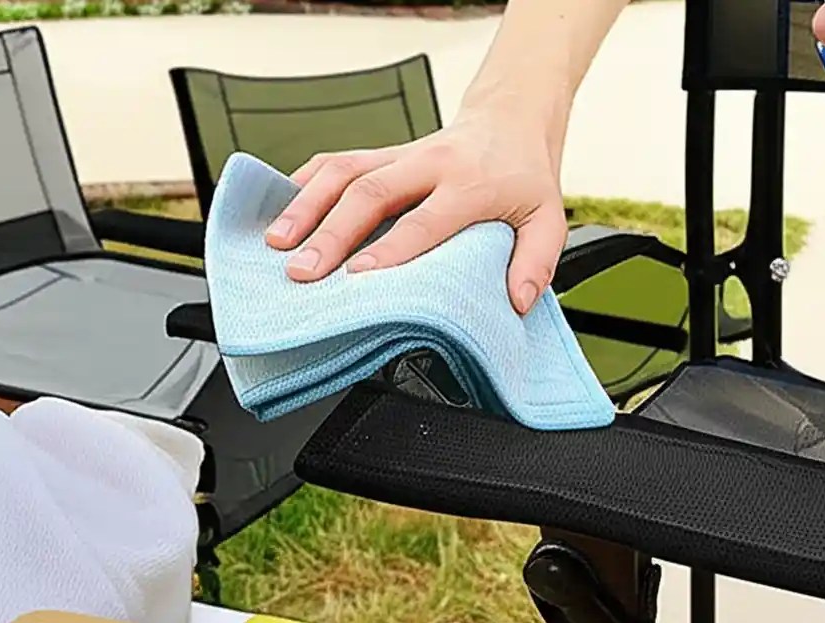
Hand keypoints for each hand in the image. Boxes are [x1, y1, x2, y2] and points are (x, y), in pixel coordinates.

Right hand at [265, 103, 568, 315]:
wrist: (511, 120)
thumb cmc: (524, 177)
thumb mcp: (548, 218)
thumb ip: (537, 261)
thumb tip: (517, 301)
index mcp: (470, 183)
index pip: (425, 219)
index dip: (391, 248)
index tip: (358, 277)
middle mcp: (430, 163)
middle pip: (372, 191)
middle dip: (331, 231)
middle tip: (302, 270)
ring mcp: (400, 154)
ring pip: (344, 169)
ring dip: (305, 204)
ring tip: (276, 242)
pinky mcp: (381, 152)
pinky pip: (336, 160)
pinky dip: (303, 182)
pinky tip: (278, 208)